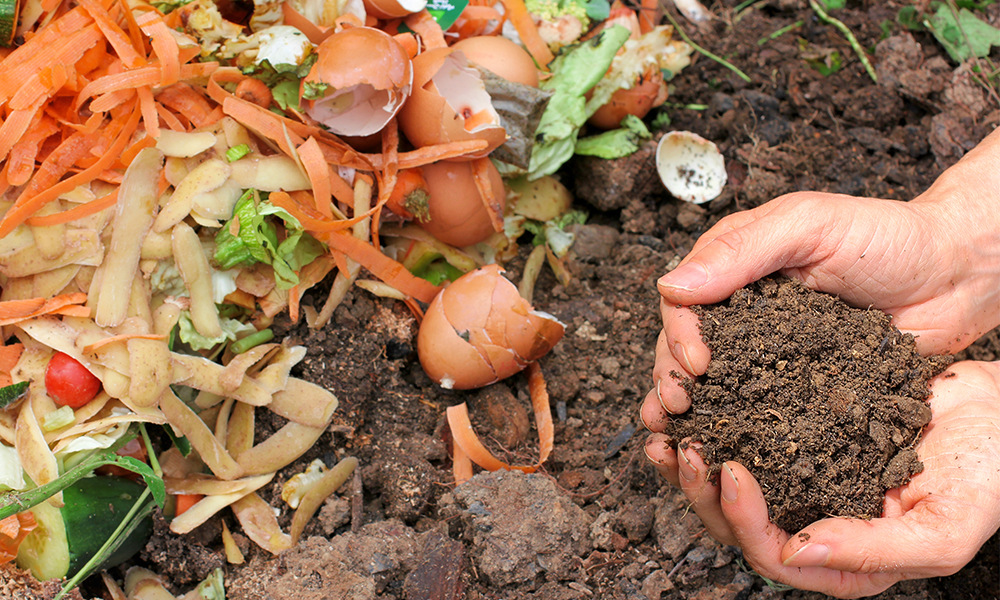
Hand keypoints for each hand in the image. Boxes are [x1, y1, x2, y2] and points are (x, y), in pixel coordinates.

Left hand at [644, 360, 999, 597]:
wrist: (999, 411)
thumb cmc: (986, 474)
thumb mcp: (943, 527)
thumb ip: (873, 552)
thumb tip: (795, 551)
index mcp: (844, 560)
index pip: (773, 556)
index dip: (742, 520)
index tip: (729, 470)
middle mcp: (814, 523)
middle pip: (737, 524)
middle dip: (701, 491)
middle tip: (683, 447)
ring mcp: (804, 479)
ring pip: (730, 484)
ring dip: (693, 461)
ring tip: (668, 429)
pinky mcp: (798, 436)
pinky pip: (745, 435)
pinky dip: (716, 421)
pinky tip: (696, 402)